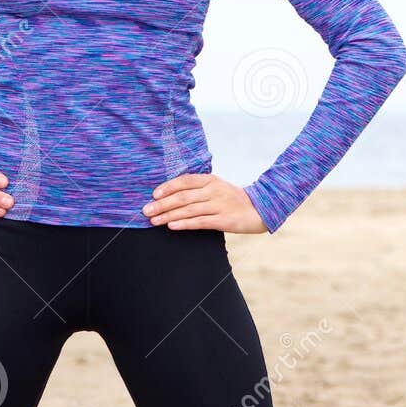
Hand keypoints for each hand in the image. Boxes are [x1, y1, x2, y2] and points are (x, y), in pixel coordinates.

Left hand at [141, 173, 267, 233]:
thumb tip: (170, 195)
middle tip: (146, 210)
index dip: (168, 187)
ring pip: (188, 210)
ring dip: (168, 215)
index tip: (154, 195)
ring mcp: (219, 205)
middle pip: (183, 196)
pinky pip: (200, 221)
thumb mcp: (216, 187)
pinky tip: (172, 226)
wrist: (259, 209)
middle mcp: (213, 190)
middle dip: (162, 204)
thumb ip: (197, 189)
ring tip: (154, 220)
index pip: (185, 181)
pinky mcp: (223, 220)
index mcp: (210, 180)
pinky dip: (184, 223)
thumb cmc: (232, 199)